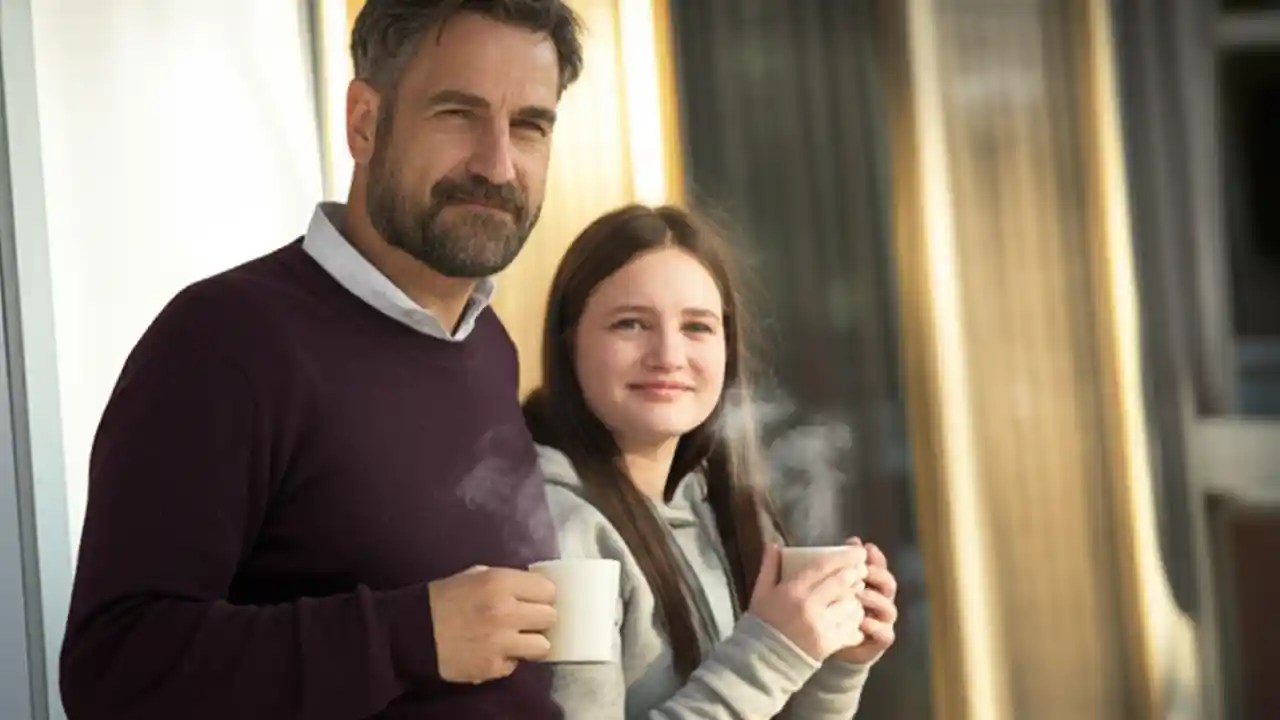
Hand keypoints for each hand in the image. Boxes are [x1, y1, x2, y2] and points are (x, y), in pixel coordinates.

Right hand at [428, 565, 557, 683]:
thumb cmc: (444, 598)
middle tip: (524, 620)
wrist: (413, 632)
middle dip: (538, 618)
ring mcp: (500, 642)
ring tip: (515, 640)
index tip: (533, 600)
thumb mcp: (475, 575)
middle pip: (550, 616)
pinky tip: (492, 651)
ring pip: (543, 646)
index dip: (541, 596)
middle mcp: (505, 611)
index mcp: (500, 582)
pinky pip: (516, 665)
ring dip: (530, 643)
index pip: (548, 590)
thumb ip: (507, 580)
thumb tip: (533, 589)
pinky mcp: (492, 667)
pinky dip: (508, 660)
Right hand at [748, 543, 865, 661]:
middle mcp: (809, 606)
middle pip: (844, 583)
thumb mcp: (761, 592)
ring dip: (857, 599)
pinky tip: (851, 618)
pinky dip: (856, 622)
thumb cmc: (763, 622)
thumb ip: (769, 566)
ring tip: (855, 596)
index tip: (857, 551)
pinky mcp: (829, 644)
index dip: (845, 556)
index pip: (824, 567)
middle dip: (857, 574)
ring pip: (852, 606)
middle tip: (862, 570)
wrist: (762, 660)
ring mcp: (821, 626)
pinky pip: (853, 628)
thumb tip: (774, 544)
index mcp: (792, 590)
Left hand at [834, 539, 897, 664]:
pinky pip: (886, 634)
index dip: (876, 557)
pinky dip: (876, 627)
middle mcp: (881, 601)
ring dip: (875, 600)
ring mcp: (883, 622)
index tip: (866, 548)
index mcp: (871, 584)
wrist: (827, 643)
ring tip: (859, 594)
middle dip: (877, 575)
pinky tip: (863, 622)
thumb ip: (839, 564)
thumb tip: (852, 540)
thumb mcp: (831, 585)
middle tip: (863, 571)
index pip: (879, 566)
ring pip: (889, 608)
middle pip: (889, 584)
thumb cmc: (831, 609)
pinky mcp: (879, 642)